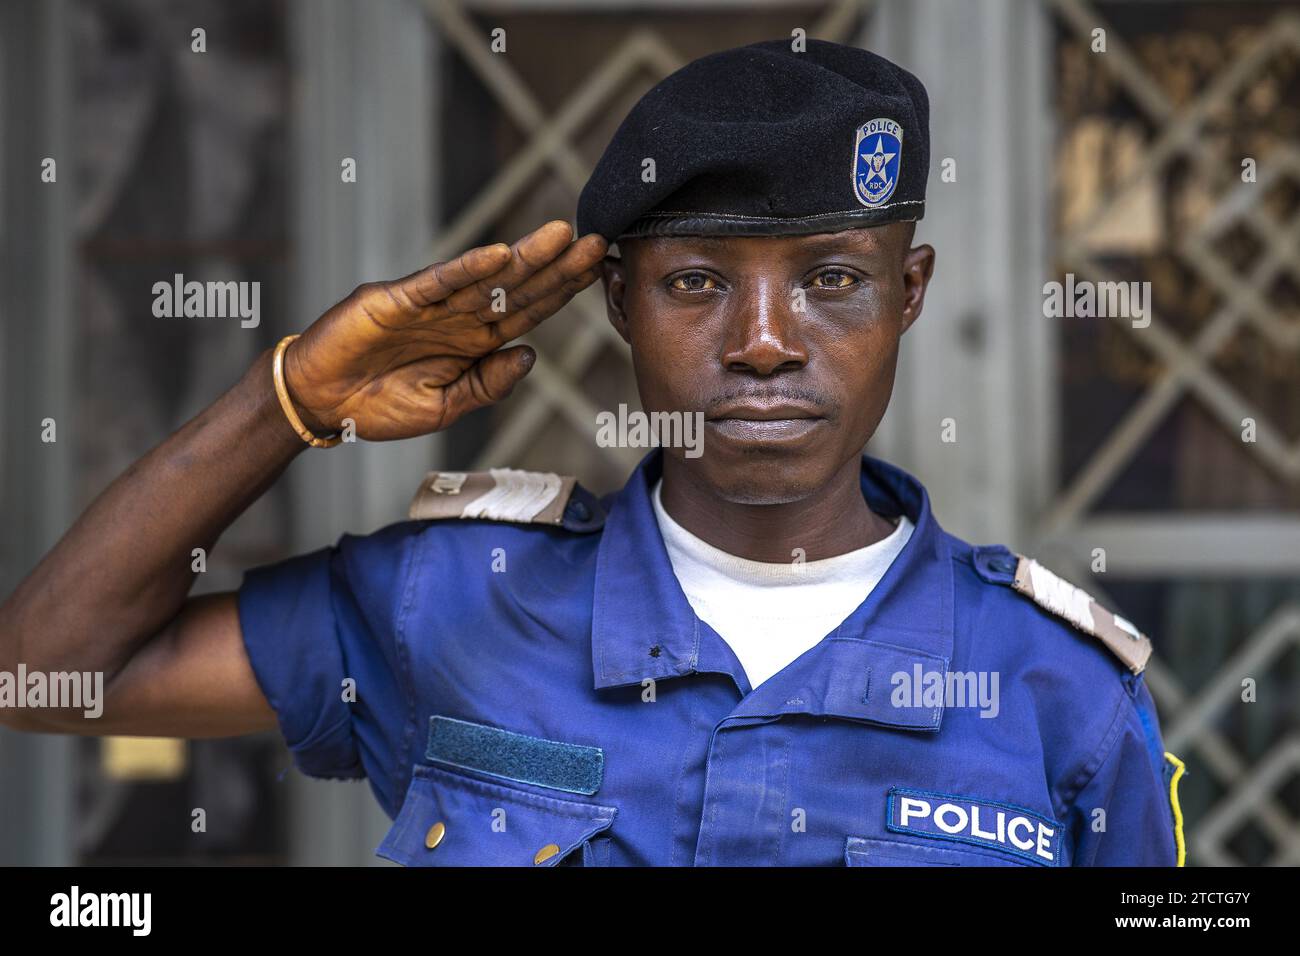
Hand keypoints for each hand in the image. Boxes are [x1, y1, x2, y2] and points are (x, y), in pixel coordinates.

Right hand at [281, 220, 607, 440]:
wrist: (320, 404)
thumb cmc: (379, 405)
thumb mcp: (445, 407)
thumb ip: (487, 384)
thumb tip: (530, 356)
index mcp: (474, 342)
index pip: (528, 310)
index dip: (563, 291)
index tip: (598, 270)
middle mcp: (459, 317)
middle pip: (518, 287)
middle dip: (558, 266)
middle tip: (596, 242)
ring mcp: (430, 306)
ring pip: (485, 278)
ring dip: (523, 257)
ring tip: (560, 235)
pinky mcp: (396, 300)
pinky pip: (437, 283)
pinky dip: (465, 269)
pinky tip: (497, 255)